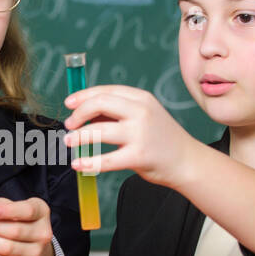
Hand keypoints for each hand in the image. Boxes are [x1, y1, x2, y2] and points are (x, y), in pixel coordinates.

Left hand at [62, 85, 196, 188]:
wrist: (186, 160)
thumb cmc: (160, 138)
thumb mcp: (143, 116)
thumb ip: (117, 111)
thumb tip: (83, 112)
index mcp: (141, 98)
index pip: (105, 91)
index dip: (82, 96)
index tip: (68, 104)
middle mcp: (141, 112)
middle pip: (100, 104)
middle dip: (78, 113)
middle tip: (69, 124)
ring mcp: (140, 134)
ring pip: (98, 131)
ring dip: (78, 136)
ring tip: (69, 142)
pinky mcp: (139, 156)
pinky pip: (106, 160)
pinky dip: (88, 162)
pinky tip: (78, 164)